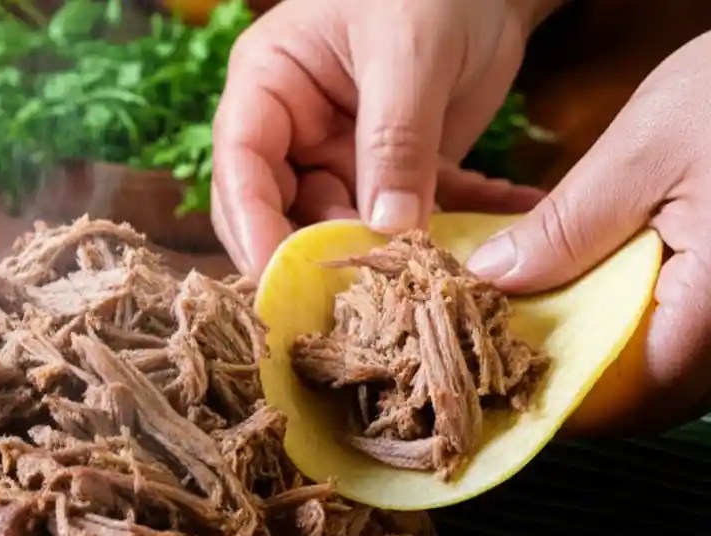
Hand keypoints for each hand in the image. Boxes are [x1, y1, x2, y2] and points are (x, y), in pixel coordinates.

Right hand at [212, 0, 553, 275]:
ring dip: (377, 257)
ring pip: (337, 229)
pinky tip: (479, 251)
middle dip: (312, 253)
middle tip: (353, 295)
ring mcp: (339, 157)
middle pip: (278, 211)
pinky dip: (439, 236)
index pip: (240, 168)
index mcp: (268, 87)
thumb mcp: (410, 55)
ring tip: (421, 276)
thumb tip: (387, 232)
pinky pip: (400, 220)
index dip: (251, 226)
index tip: (278, 279)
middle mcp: (293, 131)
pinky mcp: (390, 176)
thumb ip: (395, 141)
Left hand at [467, 31, 710, 433]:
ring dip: (609, 359)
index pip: (639, 393)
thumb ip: (568, 227)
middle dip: (582, 383)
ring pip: (675, 368)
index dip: (567, 403)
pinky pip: (689, 334)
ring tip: (542, 328)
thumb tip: (492, 281)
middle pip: (657, 391)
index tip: (504, 389)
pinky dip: (637, 328)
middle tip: (512, 357)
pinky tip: (591, 300)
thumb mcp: (645, 151)